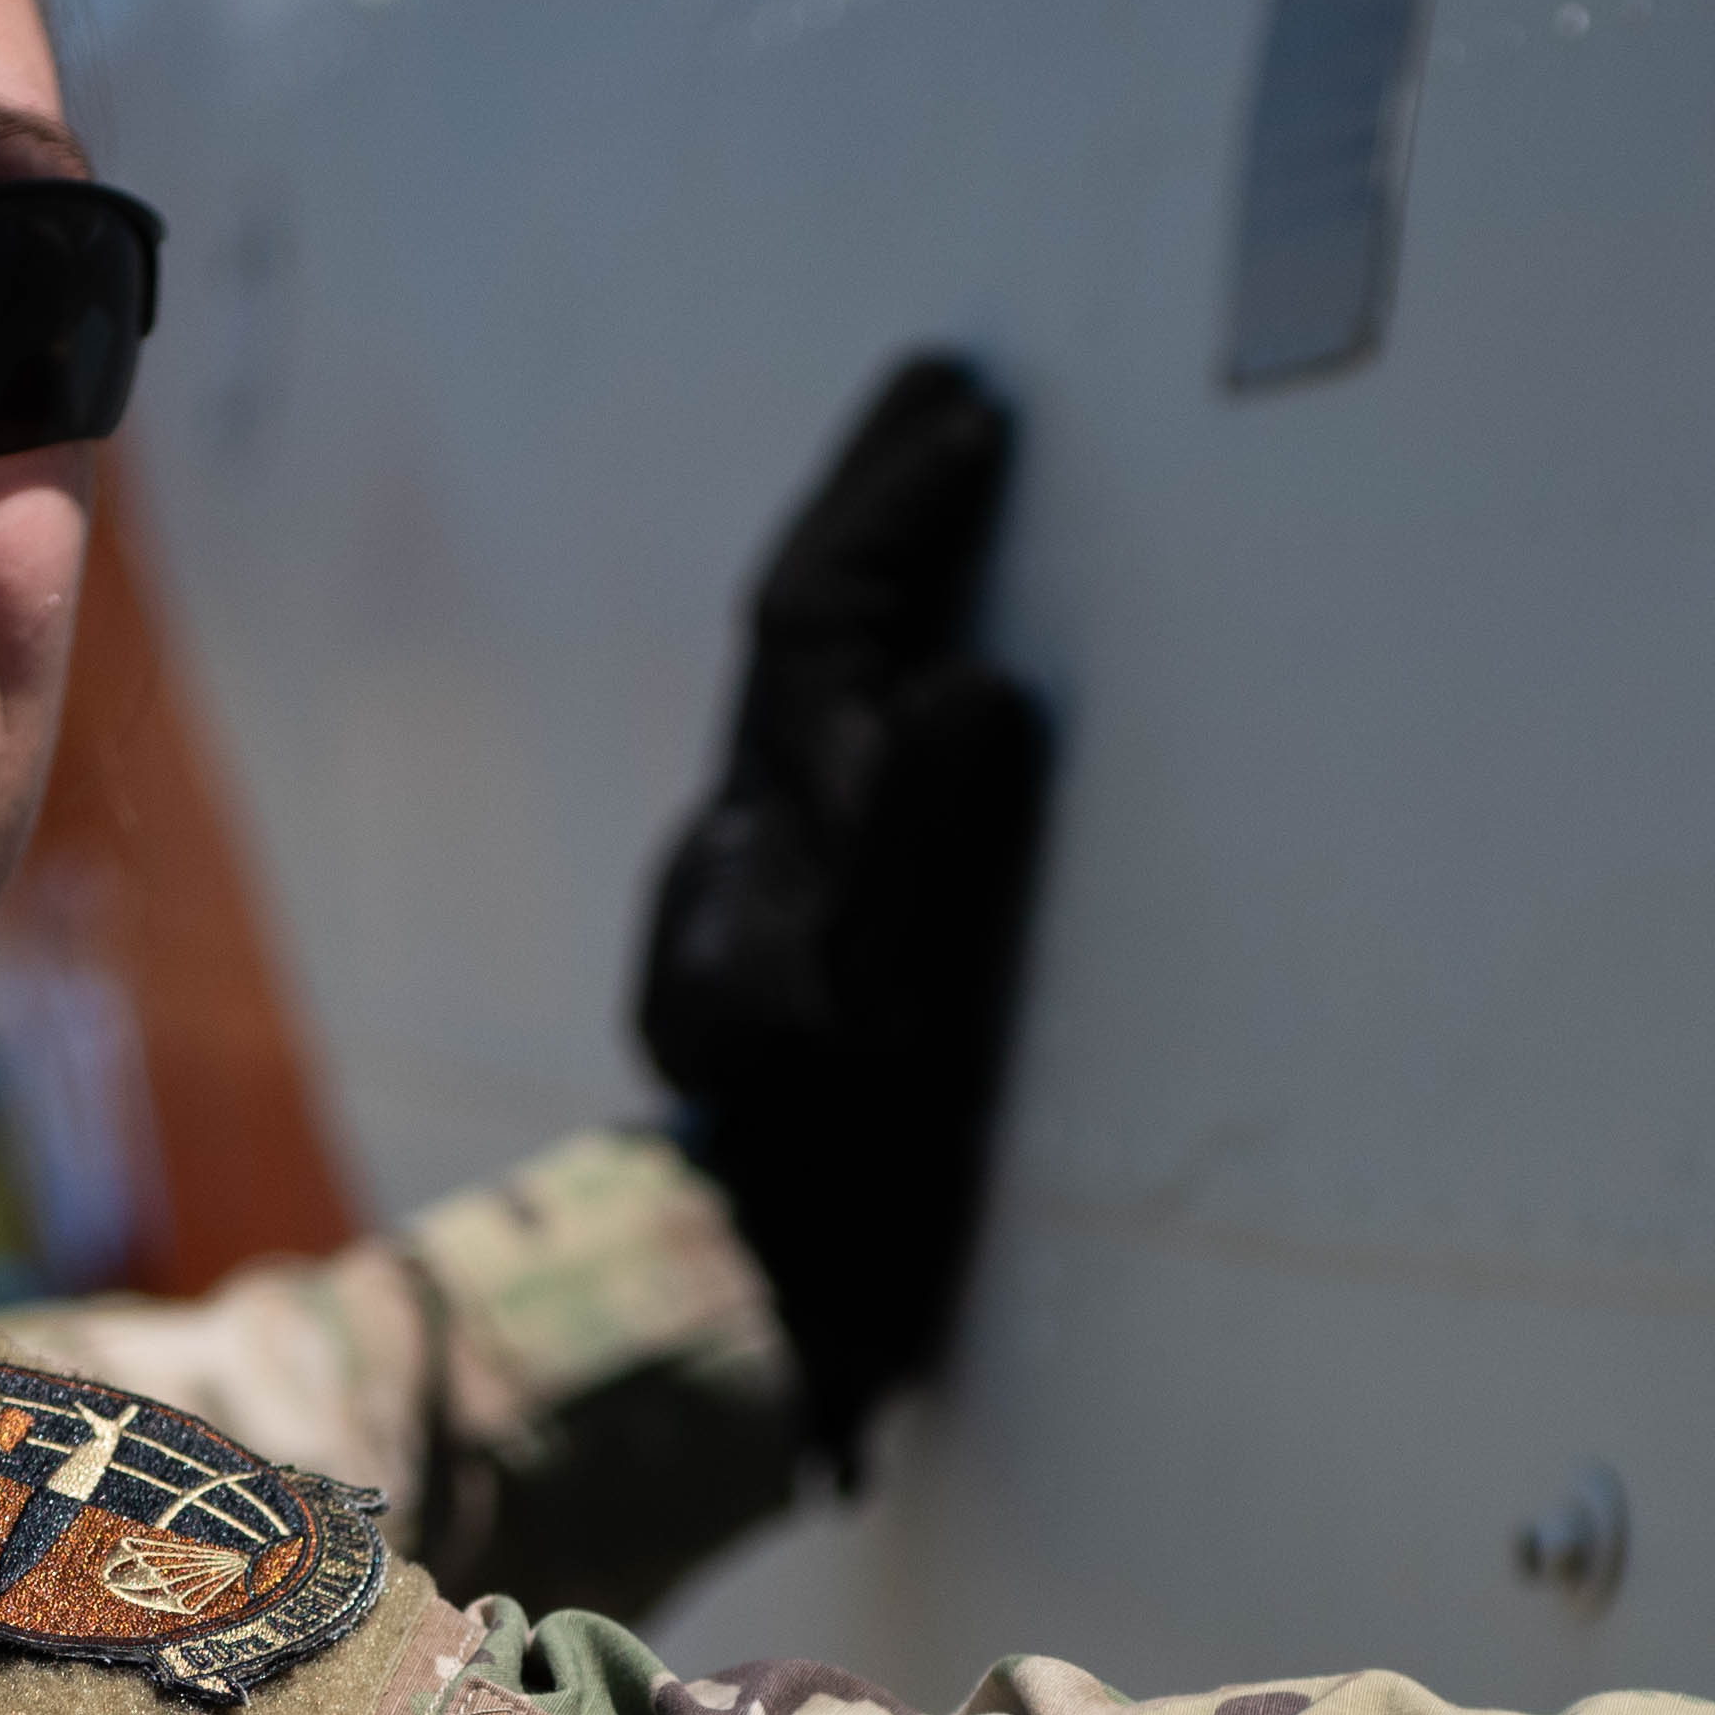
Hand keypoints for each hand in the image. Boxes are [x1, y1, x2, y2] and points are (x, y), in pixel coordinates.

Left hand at [633, 351, 1057, 1474]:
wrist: (757, 1327)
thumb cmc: (840, 1204)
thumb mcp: (893, 1038)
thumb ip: (927, 862)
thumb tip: (975, 684)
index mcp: (760, 856)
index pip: (813, 632)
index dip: (891, 514)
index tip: (971, 415)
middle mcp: (740, 856)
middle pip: (798, 639)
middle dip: (874, 506)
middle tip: (951, 387)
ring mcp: (757, 896)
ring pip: (808, 691)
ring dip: (878, 573)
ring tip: (948, 474)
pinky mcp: (790, 939)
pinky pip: (832, 750)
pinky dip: (879, 663)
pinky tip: (922, 645)